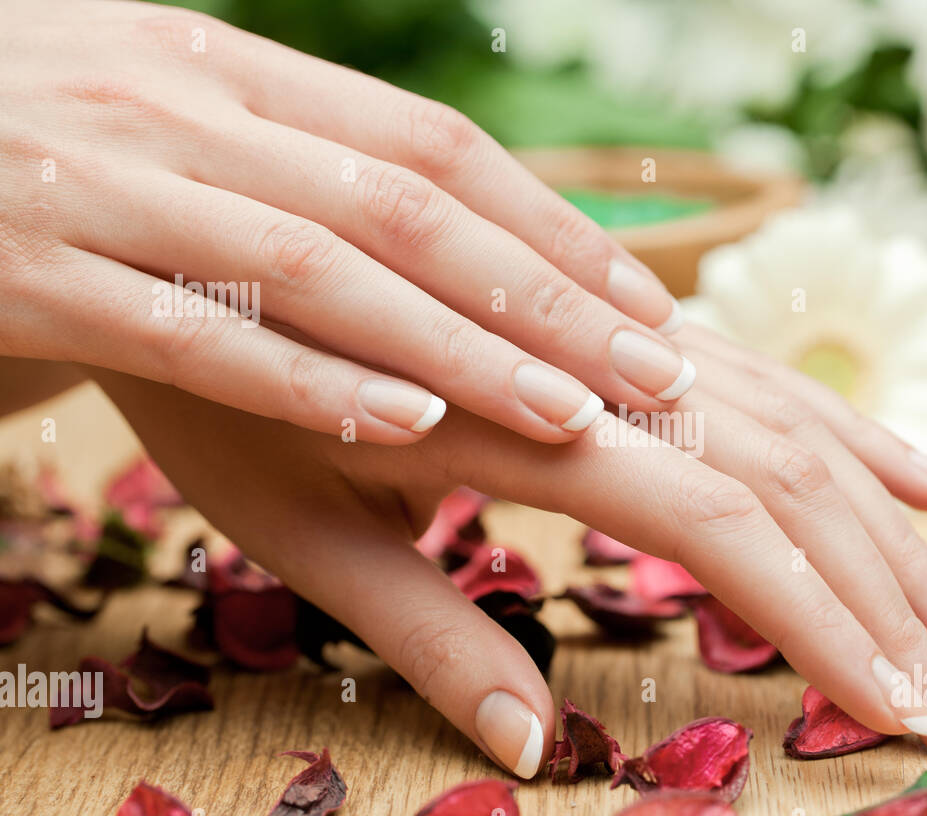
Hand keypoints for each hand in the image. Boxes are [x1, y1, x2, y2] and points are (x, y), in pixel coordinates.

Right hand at [0, 0, 690, 444]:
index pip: (433, 148)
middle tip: (655, 370)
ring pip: (320, 272)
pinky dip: (308, 383)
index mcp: (230, 68)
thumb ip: (302, 162)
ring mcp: (105, 189)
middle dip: (545, 296)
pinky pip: (196, 336)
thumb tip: (455, 233)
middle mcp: (180, 109)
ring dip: (459, 350)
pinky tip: (407, 428)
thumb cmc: (44, 147)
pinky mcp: (34, 276)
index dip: (553, 224)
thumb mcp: (177, 116)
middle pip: (406, 208)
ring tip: (572, 414)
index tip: (647, 298)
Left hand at [93, 340, 926, 776]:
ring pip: (797, 424)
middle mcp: (601, 371)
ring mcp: (623, 339)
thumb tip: (534, 749)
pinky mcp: (627, 324)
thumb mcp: (309, 531)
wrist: (221, 251)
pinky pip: (765, 374)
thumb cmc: (242, 399)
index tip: (906, 712)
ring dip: (894, 528)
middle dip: (892, 594)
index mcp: (531, 432)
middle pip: (791, 478)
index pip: (729, 530)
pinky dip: (855, 434)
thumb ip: (433, 636)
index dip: (830, 625)